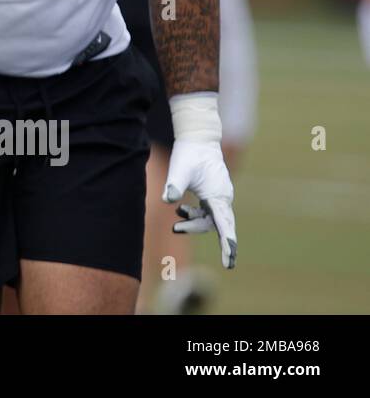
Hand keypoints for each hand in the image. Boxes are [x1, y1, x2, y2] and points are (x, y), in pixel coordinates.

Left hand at [164, 93, 237, 268]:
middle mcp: (222, 197)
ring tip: (175, 224)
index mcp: (218, 195)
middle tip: (199, 245)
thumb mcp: (179, 169)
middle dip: (213, 238)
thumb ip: (174, 184)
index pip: (224, 224)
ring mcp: (219, 195)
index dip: (227, 243)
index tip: (229, 260)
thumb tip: (168, 200)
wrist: (198, 137)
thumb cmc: (190, 153)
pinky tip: (180, 210)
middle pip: (218, 224)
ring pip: (211, 218)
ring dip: (195, 223)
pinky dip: (194, 214)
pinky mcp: (212, 192)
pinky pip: (207, 211)